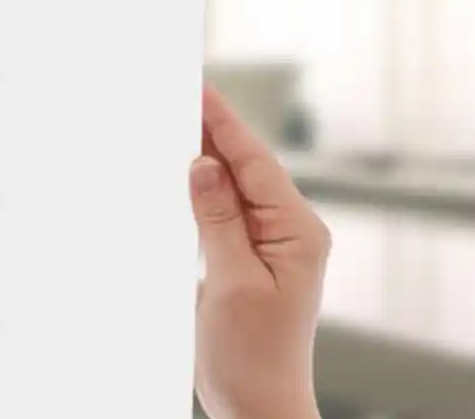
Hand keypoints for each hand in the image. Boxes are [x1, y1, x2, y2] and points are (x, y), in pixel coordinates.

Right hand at [191, 86, 329, 418]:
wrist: (259, 409)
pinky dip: (205, 194)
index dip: (224, 123)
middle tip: (180, 95)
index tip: (200, 89)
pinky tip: (186, 181)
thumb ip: (218, 218)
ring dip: (208, 160)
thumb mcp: (231, 282)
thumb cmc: (253, 358)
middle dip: (215, 132)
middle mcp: (291, 234)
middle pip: (247, 169)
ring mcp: (273, 248)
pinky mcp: (253, 263)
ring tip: (177, 125)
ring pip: (236, 189)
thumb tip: (205, 164)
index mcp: (297, 232)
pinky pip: (228, 215)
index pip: (255, 163)